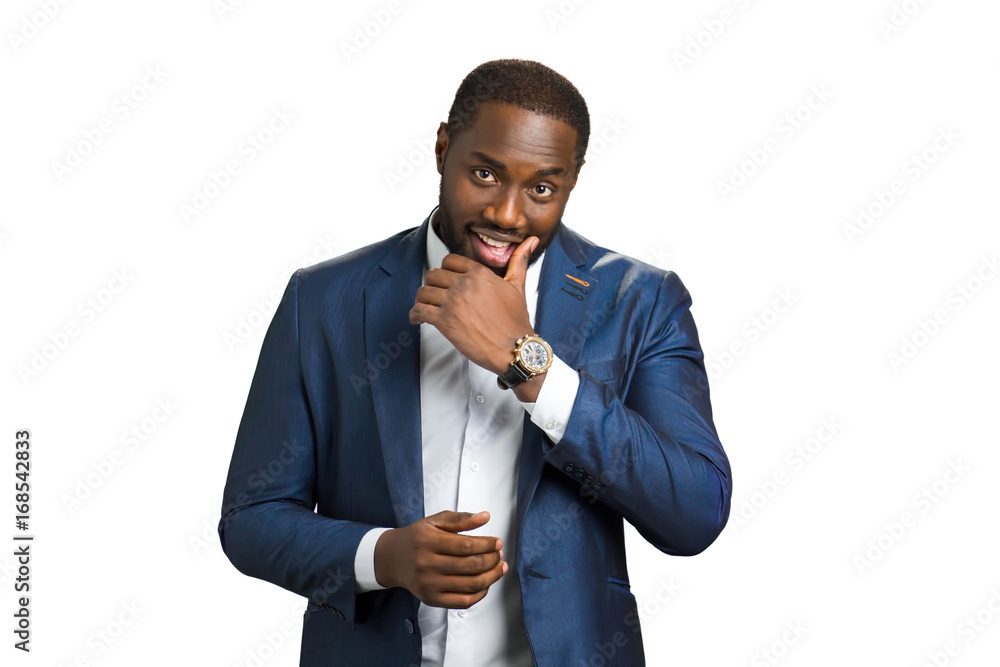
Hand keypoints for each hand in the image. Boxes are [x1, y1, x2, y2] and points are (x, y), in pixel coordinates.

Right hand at [373, 510, 507, 608]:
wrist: (393, 558)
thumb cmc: (417, 537)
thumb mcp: (435, 521)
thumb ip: (461, 519)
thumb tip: (485, 517)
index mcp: (428, 541)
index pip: (466, 546)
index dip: (487, 544)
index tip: (498, 542)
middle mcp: (426, 564)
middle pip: (470, 566)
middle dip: (491, 560)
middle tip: (499, 555)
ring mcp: (429, 585)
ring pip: (470, 585)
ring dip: (491, 577)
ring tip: (499, 568)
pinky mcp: (431, 599)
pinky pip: (463, 602)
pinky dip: (480, 594)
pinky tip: (486, 584)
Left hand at [410, 237, 539, 374]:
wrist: (515, 348)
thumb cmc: (515, 321)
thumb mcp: (517, 286)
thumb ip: (519, 261)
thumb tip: (530, 242)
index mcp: (479, 273)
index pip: (450, 261)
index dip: (446, 270)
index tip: (446, 279)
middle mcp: (464, 284)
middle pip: (434, 275)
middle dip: (433, 285)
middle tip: (435, 294)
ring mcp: (453, 302)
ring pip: (423, 291)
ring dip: (422, 299)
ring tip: (425, 305)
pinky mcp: (445, 321)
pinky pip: (419, 311)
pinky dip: (415, 315)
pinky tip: (418, 318)